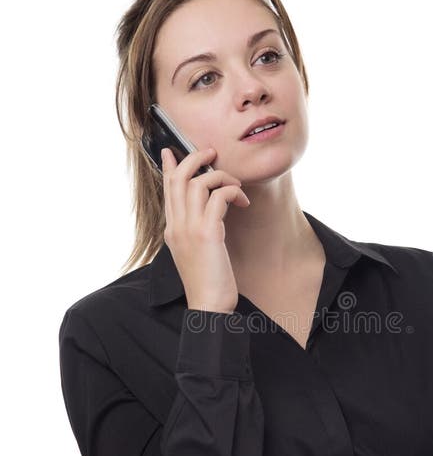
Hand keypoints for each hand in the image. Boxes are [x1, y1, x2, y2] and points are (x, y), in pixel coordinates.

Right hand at [161, 146, 250, 312]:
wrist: (208, 305)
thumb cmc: (207, 281)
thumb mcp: (197, 251)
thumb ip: (197, 229)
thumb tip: (212, 210)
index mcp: (172, 229)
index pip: (166, 189)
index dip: (169, 166)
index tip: (171, 150)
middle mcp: (176, 226)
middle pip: (179, 178)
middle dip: (194, 158)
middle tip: (212, 153)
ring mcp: (189, 229)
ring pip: (197, 182)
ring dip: (220, 176)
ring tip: (235, 185)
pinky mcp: (207, 234)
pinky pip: (218, 198)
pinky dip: (231, 192)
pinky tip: (242, 202)